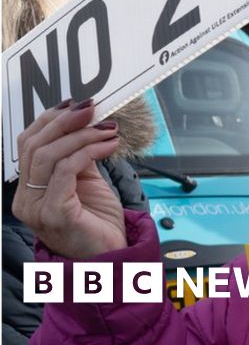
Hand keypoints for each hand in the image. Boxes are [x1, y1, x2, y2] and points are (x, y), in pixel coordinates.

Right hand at [12, 99, 126, 258]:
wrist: (111, 257)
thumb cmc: (97, 221)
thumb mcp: (86, 181)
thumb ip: (79, 156)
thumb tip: (86, 123)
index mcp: (28, 189)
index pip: (27, 144)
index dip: (49, 120)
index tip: (76, 103)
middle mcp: (25, 199)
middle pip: (34, 145)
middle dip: (65, 121)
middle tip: (93, 108)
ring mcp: (36, 208)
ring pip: (49, 155)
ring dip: (82, 135)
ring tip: (109, 129)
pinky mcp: (54, 213)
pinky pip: (66, 171)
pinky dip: (89, 151)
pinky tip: (109, 146)